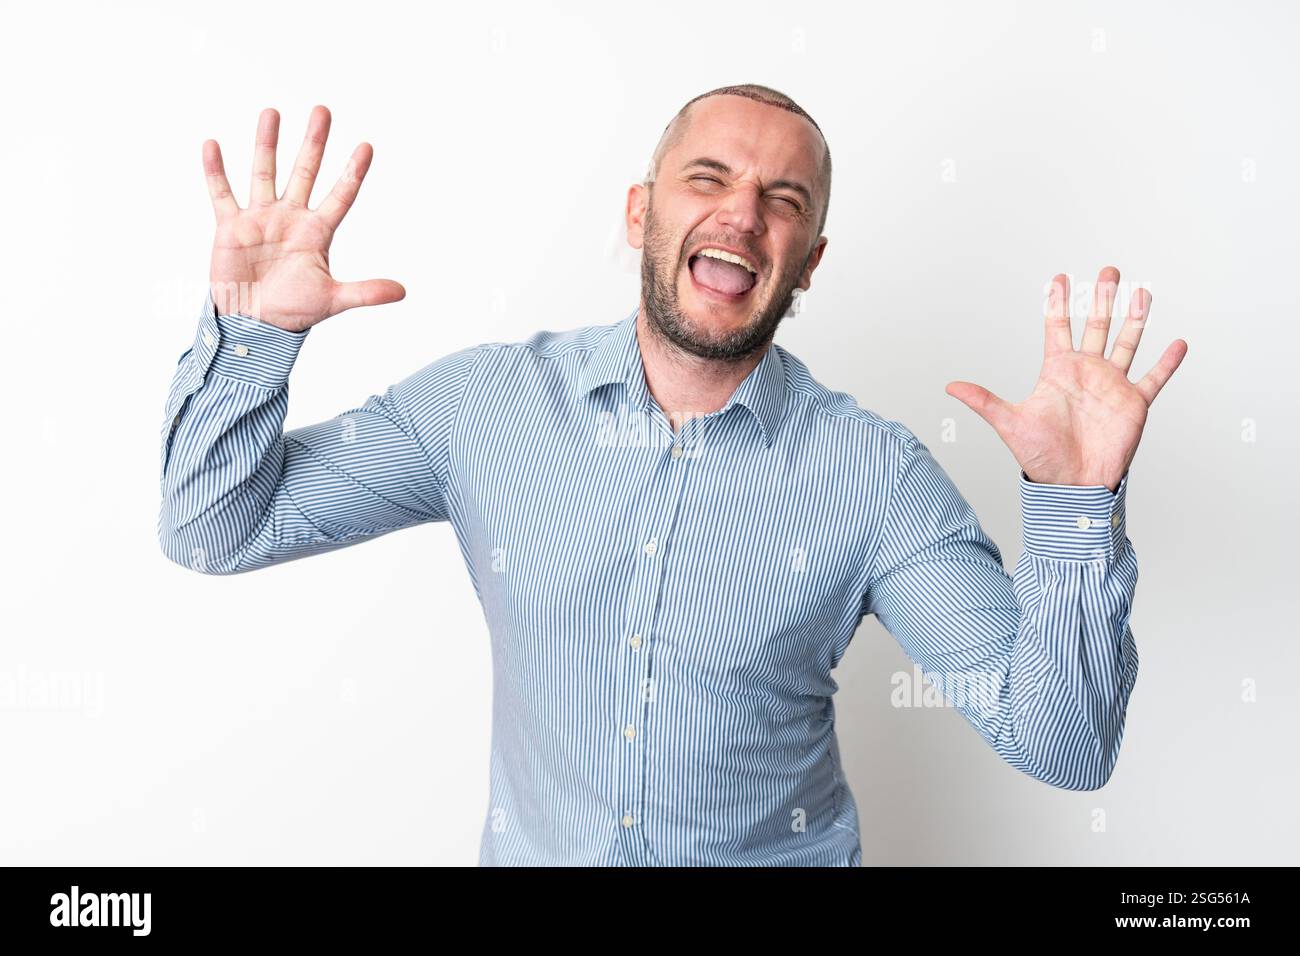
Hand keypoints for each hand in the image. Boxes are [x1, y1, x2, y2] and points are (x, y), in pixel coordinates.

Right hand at [203, 105, 404, 331]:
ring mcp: (260, 218)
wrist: (254, 324)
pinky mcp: (230, 227)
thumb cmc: (293, 311)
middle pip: (305, 172)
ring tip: (272, 111)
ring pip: (264, 172)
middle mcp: (291, 217)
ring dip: (267, 143)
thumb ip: (366, 292)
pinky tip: (213, 144)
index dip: (352, 173)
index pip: (340, 195)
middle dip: (314, 143)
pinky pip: (221, 193)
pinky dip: (215, 171)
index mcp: (317, 232)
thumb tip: (403, 292)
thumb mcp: (333, 299)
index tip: (367, 147)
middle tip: (323, 111)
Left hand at [945, 267, 1187, 492]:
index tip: (1059, 277)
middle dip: (1102, 298)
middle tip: (1108, 271)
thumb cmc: (1040, 457)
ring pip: (1126, 343)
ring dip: (1135, 318)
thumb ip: (983, 401)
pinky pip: (1154, 379)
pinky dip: (1167, 363)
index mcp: (1058, 371)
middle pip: (1096, 326)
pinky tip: (1178, 343)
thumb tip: (949, 386)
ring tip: (1142, 292)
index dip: (1058, 303)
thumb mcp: (1009, 423)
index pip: (1057, 328)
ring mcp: (1112, 386)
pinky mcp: (1133, 404)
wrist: (1071, 484)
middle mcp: (1087, 373)